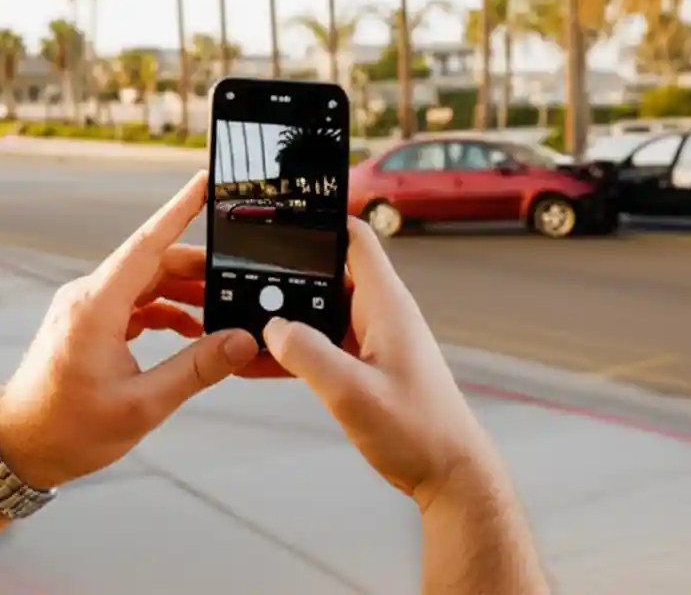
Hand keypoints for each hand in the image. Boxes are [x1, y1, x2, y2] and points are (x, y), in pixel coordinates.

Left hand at [0, 172, 258, 488]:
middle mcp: (88, 297)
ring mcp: (86, 307)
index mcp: (96, 308)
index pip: (147, 244)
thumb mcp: (142, 405)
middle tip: (241, 277)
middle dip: (200, 267)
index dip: (179, 209)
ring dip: (185, 292)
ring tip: (223, 310)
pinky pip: (135, 300)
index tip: (204, 181)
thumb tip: (240, 342)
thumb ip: (196, 369)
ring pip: (147, 281)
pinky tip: (192, 329)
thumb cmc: (66, 430)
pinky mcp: (88, 322)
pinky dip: (166, 309)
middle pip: (154, 262)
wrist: (19, 447)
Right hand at [262, 218, 504, 509]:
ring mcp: (375, 339)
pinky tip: (259, 360)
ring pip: (321, 311)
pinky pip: (323, 345)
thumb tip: (273, 329)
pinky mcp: (367, 365)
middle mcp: (381, 313)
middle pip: (328, 272)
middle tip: (244, 276)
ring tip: (242, 319)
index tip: (281, 218)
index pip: (354, 238)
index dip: (319, 221)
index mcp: (386, 304)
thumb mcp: (353, 392)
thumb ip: (309, 355)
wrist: (448, 473)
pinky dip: (294, 350)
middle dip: (287, 274)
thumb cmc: (419, 432)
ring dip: (286, 317)